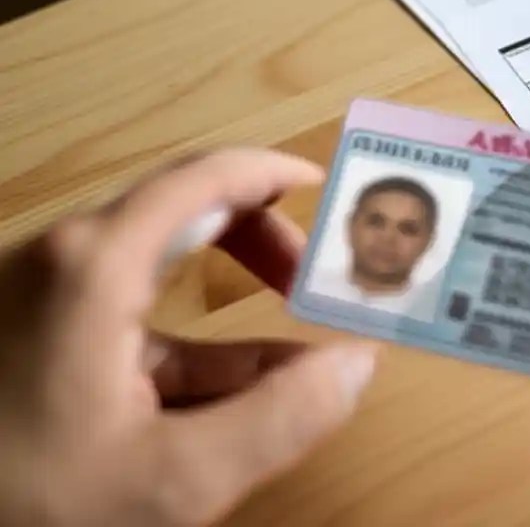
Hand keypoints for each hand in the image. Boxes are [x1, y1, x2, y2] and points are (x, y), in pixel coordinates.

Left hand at [0, 149, 378, 525]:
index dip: (273, 174)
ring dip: (225, 313)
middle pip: (178, 216)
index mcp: (93, 267)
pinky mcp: (17, 341)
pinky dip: (179, 351)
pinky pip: (115, 324)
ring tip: (293, 361)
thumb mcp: (173, 482)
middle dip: (258, 244)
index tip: (329, 190)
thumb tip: (358, 363)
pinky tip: (228, 401)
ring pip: (150, 279)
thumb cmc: (31, 507)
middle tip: (312, 288)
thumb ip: (283, 417)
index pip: (203, 179)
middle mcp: (56, 263)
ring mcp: (30, 301)